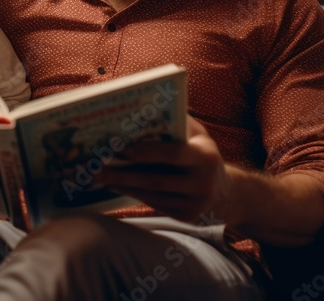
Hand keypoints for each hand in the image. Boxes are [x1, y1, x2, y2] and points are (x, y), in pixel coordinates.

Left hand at [98, 116, 230, 223]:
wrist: (225, 192)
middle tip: (98, 168)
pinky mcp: (186, 217)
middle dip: (123, 174)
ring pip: (152, 195)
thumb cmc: (203, 155)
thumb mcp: (198, 135)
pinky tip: (116, 185)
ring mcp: (194, 204)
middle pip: (156, 180)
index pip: (173, 154)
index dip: (146, 152)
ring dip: (124, 185)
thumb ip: (177, 122)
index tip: (121, 149)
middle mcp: (202, 183)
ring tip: (100, 177)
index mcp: (206, 157)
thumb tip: (145, 107)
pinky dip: (133, 194)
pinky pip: (155, 205)